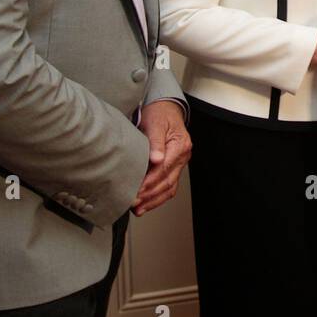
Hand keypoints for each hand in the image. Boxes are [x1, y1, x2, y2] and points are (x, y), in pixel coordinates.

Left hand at [133, 100, 190, 215]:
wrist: (165, 108)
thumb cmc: (159, 114)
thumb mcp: (155, 122)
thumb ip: (155, 141)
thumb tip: (156, 159)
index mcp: (180, 145)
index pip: (165, 168)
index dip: (150, 182)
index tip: (137, 190)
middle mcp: (182, 156)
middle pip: (168, 181)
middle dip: (150, 194)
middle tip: (134, 202)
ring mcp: (180, 163)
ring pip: (169, 187)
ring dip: (154, 200)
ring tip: (139, 208)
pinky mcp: (173, 167)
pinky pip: (168, 185)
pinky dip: (157, 197)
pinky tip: (146, 203)